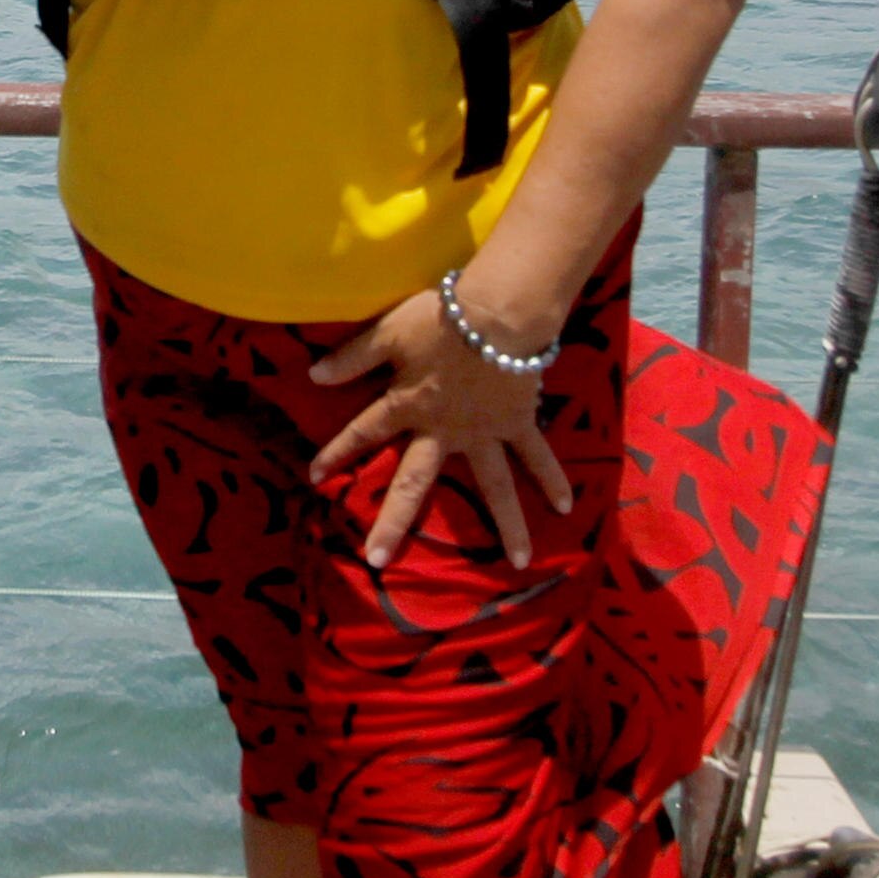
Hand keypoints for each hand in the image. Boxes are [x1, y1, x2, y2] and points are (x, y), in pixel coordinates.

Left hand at [308, 280, 580, 569]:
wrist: (497, 313)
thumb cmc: (439, 319)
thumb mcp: (388, 332)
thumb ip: (353, 356)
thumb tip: (313, 376)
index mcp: (407, 406)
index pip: (363, 431)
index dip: (338, 451)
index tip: (315, 476)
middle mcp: (443, 431)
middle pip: (413, 483)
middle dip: (393, 522)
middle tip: (377, 560)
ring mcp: (485, 433)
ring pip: (494, 486)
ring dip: (507, 524)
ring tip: (518, 564)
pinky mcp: (518, 422)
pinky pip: (537, 455)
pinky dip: (553, 478)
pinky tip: (565, 507)